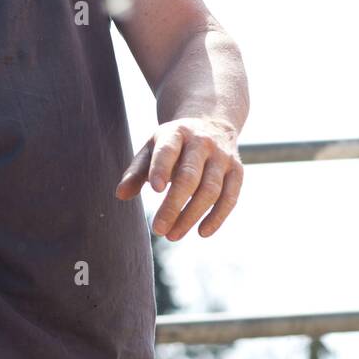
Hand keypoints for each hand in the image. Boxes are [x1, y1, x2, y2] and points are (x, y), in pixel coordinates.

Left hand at [115, 117, 243, 239]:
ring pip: (210, 190)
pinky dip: (217, 217)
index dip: (161, 169)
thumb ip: (136, 172)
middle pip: (189, 176)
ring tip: (172, 235)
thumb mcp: (151, 149)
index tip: (154, 190)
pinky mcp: (237, 171)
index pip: (168, 151)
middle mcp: (202, 143)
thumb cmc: (172, 145)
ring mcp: (222, 157)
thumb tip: (121, 195)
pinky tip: (202, 233)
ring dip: (191, 216)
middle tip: (158, 230)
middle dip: (174, 205)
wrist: (211, 122)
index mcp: (176, 133)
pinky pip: (230, 197)